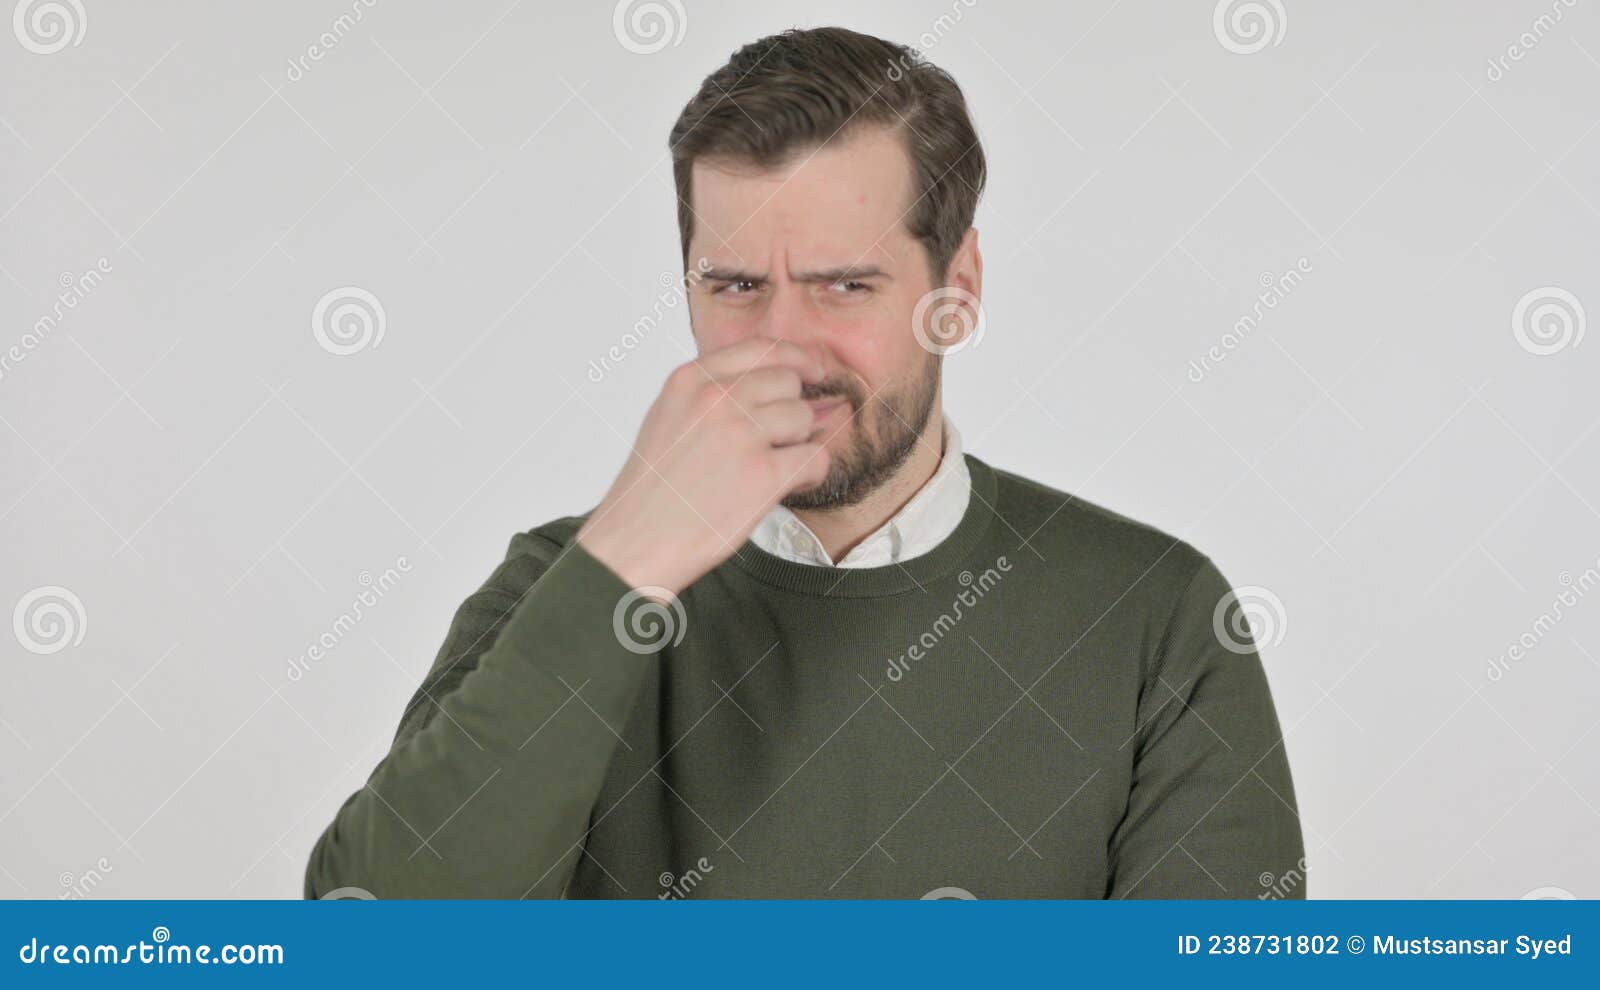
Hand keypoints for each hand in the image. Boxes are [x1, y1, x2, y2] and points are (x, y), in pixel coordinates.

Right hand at [576, 338, 833, 596]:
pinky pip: (816, 456)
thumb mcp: (671, 419)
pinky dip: (812, 472)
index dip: (795, 358)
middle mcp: (716, 398)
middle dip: (790, 410)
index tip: (812, 371)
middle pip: (788, 381)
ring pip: (804, 417)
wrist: (634, 542)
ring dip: (798, 443)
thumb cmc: (653, 490)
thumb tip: (794, 385)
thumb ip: (721, 395)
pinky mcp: (764, 473)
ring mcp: (740, 433)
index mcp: (689, 380)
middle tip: (774, 442)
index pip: (761, 347)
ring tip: (770, 468)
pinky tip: (789, 485)